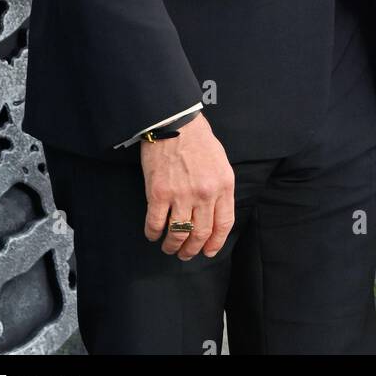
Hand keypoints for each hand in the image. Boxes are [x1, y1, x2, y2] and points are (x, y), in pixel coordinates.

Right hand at [141, 113, 234, 259]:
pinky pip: (155, 224)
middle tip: (185, 254)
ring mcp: (181, 195)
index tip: (208, 251)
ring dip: (172, 246)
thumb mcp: (220, 163)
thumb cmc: (198, 139)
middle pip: (201, 234)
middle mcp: (205, 194)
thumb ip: (220, 188)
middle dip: (192, 249)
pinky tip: (153, 234)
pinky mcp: (159, 194)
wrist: (174, 122)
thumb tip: (215, 213)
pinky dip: (153, 234)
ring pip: (178, 234)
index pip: (223, 224)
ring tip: (169, 247)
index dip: (215, 243)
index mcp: (223, 185)